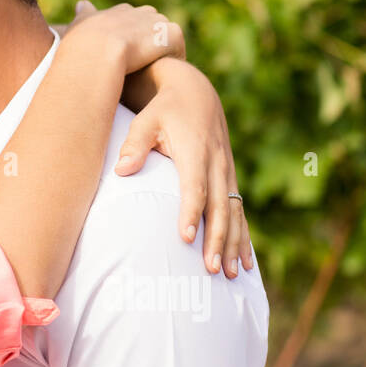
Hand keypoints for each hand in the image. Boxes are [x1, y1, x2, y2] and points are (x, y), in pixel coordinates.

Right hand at [65, 0, 184, 74]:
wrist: (98, 52)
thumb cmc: (82, 45)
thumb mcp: (78, 25)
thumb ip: (83, 15)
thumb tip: (82, 3)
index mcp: (119, 12)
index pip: (132, 18)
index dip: (132, 36)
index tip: (128, 53)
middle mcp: (139, 12)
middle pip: (152, 24)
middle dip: (151, 41)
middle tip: (145, 65)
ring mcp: (156, 22)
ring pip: (166, 35)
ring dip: (164, 50)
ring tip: (159, 71)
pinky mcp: (170, 34)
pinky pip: (178, 45)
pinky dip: (175, 57)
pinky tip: (166, 72)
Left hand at [114, 57, 254, 278]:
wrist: (196, 92)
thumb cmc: (164, 109)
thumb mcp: (146, 120)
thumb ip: (135, 144)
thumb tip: (122, 170)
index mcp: (195, 151)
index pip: (194, 187)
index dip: (191, 212)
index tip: (187, 238)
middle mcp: (216, 164)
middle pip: (219, 207)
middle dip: (216, 239)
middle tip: (210, 268)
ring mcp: (226, 172)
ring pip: (234, 213)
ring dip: (232, 244)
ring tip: (228, 274)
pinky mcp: (229, 178)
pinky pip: (239, 211)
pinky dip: (242, 237)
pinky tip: (244, 262)